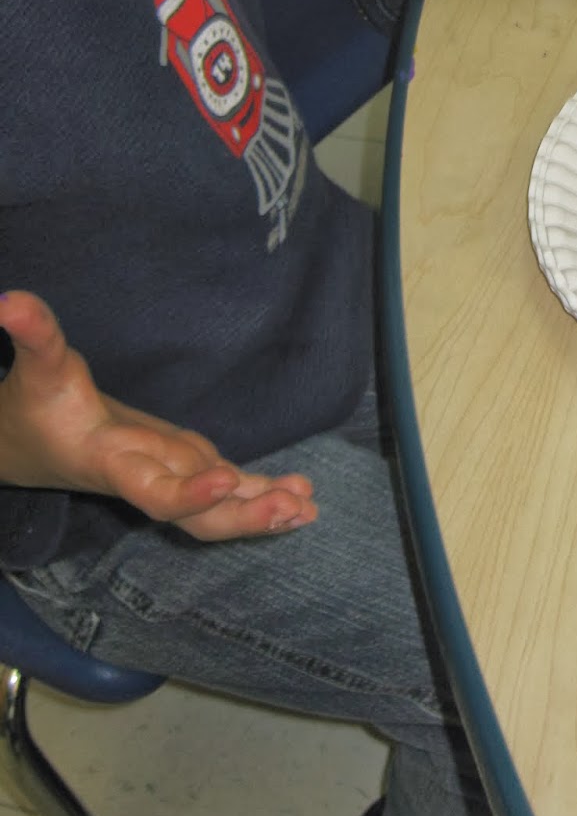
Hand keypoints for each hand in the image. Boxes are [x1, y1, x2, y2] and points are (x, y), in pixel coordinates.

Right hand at [0, 291, 317, 540]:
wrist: (28, 445)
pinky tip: (300, 501)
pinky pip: (224, 494)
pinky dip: (260, 498)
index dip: (188, 492)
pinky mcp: (181, 470)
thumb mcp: (37, 367)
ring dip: (261, 511)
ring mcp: (168, 478)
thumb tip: (8, 299)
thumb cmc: (35, 405)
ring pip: (216, 512)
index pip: (153, 490)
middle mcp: (145, 479)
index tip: (226, 479)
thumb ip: (35, 335)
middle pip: (196, 516)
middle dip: (243, 515)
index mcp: (112, 462)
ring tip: (308, 508)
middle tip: (292, 508)